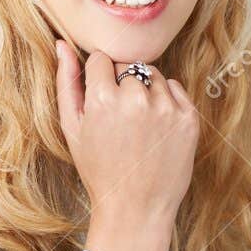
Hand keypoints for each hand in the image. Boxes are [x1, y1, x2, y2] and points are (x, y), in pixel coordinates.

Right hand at [56, 42, 198, 250]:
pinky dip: (166, 100)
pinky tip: (155, 127)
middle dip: (122, 83)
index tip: (101, 99)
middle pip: (128, 66)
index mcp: (103, 98)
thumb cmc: (99, 169)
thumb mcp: (72, 127)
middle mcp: (136, 98)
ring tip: (138, 124)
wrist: (136, 207)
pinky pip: (175, 88)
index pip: (102, 59)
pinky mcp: (189, 118)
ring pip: (153, 75)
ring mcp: (166, 108)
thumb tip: (62, 43)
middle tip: (120, 118)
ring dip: (145, 90)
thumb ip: (67, 82)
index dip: (99, 78)